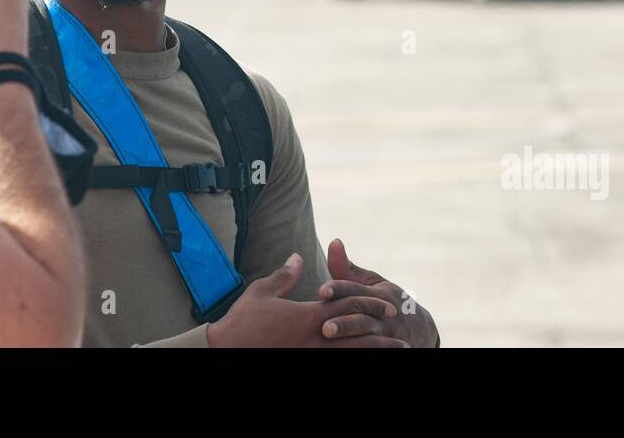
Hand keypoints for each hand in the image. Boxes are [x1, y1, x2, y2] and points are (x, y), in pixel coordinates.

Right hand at [206, 253, 407, 347]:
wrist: (224, 351)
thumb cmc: (242, 322)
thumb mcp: (261, 292)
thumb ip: (284, 275)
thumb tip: (298, 257)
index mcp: (308, 315)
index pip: (347, 304)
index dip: (369, 302)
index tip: (386, 304)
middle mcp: (315, 337)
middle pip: (357, 332)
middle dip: (380, 329)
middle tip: (399, 329)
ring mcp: (311, 356)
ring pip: (352, 354)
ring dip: (375, 351)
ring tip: (396, 351)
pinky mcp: (305, 365)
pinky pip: (336, 365)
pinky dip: (355, 362)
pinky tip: (367, 362)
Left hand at [318, 239, 438, 347]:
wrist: (422, 329)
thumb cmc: (387, 301)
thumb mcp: (373, 283)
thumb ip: (348, 269)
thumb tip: (334, 241)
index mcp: (378, 294)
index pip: (356, 290)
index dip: (340, 289)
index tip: (322, 290)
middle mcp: (385, 315)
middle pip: (362, 317)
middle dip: (344, 321)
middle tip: (324, 326)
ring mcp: (390, 335)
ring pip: (370, 338)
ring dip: (352, 338)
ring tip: (330, 338)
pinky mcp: (392, 349)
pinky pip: (379, 351)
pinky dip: (367, 351)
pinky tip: (349, 353)